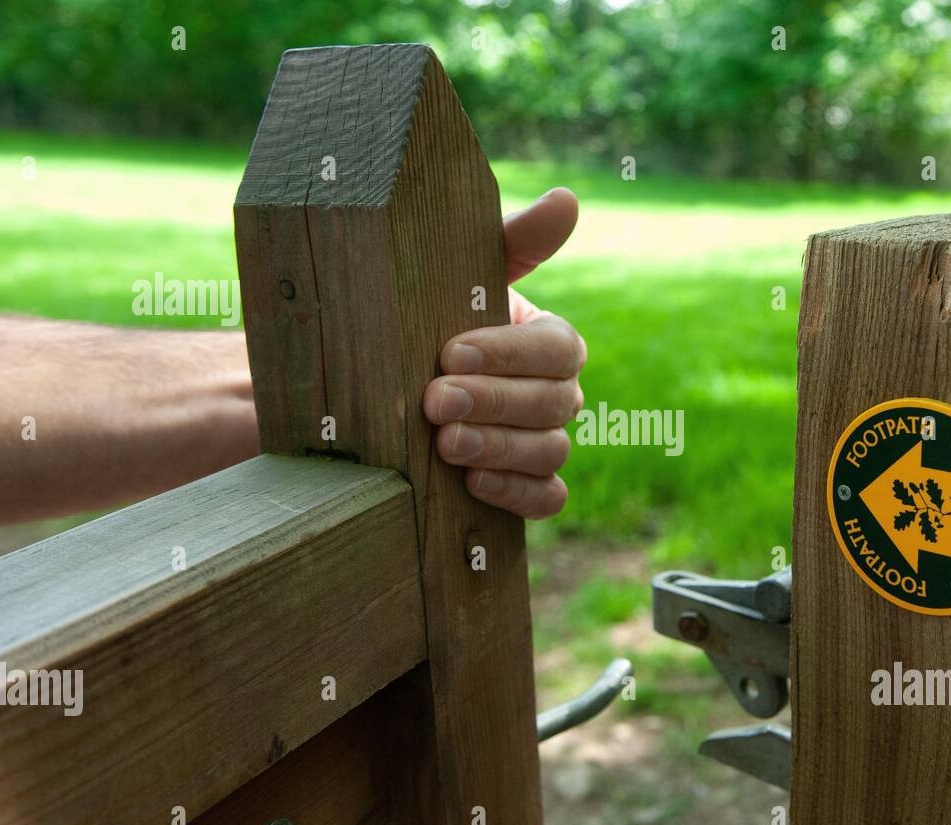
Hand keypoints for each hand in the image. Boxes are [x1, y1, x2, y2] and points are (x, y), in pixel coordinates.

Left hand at [422, 188, 584, 518]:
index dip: (510, 353)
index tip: (451, 351)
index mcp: (548, 343)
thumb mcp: (463, 276)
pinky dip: (517, 493)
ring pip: (551, 451)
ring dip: (500, 449)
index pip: (558, 349)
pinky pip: (547, 499)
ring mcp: (544, 444)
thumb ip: (515, 241)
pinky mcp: (525, 488)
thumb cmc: (428, 320)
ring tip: (444, 445)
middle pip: (555, 404)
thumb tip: (568, 200)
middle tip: (435, 401)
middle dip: (494, 402)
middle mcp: (555, 395)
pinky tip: (472, 484)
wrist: (382, 387)